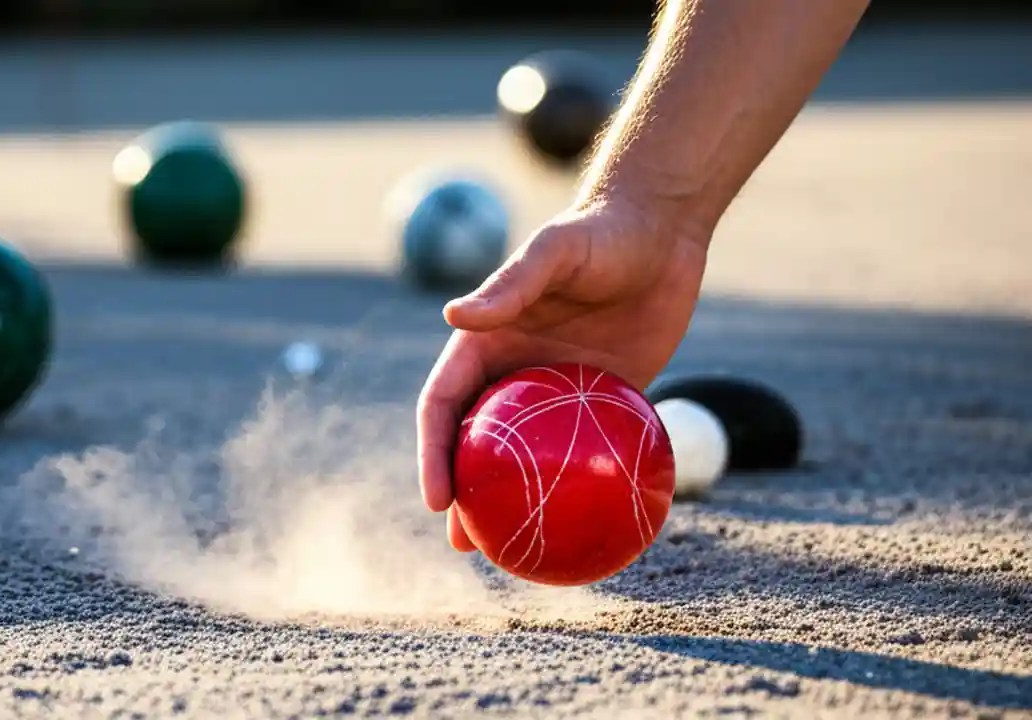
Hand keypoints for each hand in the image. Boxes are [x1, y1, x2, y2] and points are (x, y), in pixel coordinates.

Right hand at [415, 194, 710, 551]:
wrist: (662, 231)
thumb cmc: (599, 234)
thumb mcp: (553, 253)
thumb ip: (509, 285)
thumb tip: (455, 317)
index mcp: (485, 343)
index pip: (443, 407)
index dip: (431, 453)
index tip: (436, 499)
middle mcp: (513, 371)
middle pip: (476, 443)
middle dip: (463, 494)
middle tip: (466, 543)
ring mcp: (556, 389)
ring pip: (527, 457)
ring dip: (515, 500)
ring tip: (517, 551)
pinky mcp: (605, 396)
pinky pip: (586, 449)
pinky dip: (578, 483)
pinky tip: (590, 519)